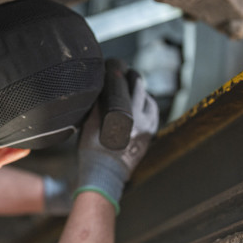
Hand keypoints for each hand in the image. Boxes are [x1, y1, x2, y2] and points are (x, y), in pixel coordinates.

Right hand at [74, 72, 158, 212]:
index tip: (116, 66)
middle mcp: (142, 120)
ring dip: (142, 94)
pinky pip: (152, 115)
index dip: (121, 72)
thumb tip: (102, 87)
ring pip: (150, 102)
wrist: (105, 176)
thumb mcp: (90, 125)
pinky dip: (146, 107)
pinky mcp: (149, 137)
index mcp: (127, 115)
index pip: (127, 84)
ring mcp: (148, 129)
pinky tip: (137, 107)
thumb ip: (99, 104)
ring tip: (132, 90)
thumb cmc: (94, 152)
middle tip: (125, 75)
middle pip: (141, 90)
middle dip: (133, 80)